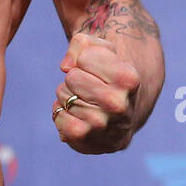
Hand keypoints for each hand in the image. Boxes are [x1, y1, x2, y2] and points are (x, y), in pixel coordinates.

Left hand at [53, 32, 140, 152]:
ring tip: (86, 101)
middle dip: (75, 78)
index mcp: (128, 79)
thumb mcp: (102, 50)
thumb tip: (66, 66)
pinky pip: (57, 116)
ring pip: (62, 96)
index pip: (85, 57)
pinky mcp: (85, 141)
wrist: (120, 116)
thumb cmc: (108, 76)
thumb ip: (81, 43)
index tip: (98, 70)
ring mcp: (102, 126)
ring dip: (68, 95)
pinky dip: (61, 112)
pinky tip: (77, 115)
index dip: (86, 60)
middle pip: (72, 77)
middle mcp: (119, 105)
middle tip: (90, 87)